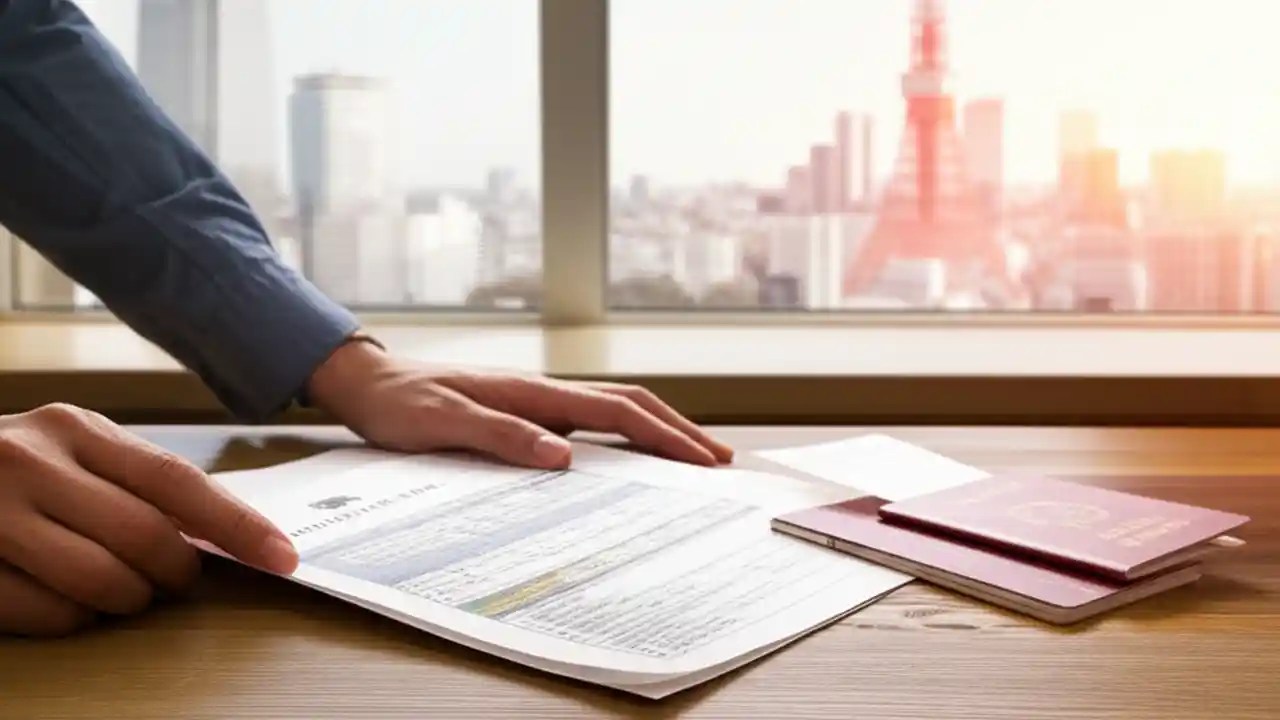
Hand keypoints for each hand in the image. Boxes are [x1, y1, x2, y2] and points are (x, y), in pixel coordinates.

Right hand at [0, 404, 297, 636]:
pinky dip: (72, 620)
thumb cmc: (13, 471)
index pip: (177, 480)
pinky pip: (48, 615)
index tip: (284, 556)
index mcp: (76, 428)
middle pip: (145, 538)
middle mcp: (31, 462)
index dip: (237, 524)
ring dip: (127, 601)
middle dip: (174, 573)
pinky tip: (62, 599)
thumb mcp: (73, 452)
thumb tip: (224, 533)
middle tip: (170, 579)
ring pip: (101, 583)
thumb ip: (137, 483)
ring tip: (117, 589)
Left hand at [305, 339, 733, 468]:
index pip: (616, 411)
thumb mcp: (443, 424)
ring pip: (615, 409)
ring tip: (694, 456)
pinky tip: (633, 455)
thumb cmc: (401, 404)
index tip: (702, 458)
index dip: (664, 435)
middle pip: (630, 403)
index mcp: (532, 392)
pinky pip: (591, 422)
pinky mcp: (527, 412)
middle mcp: (544, 392)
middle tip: (720, 460)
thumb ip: (502, 436)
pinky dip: (626, 435)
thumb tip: (563, 457)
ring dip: (659, 430)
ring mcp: (538, 400)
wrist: (369, 383)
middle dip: (679, 430)